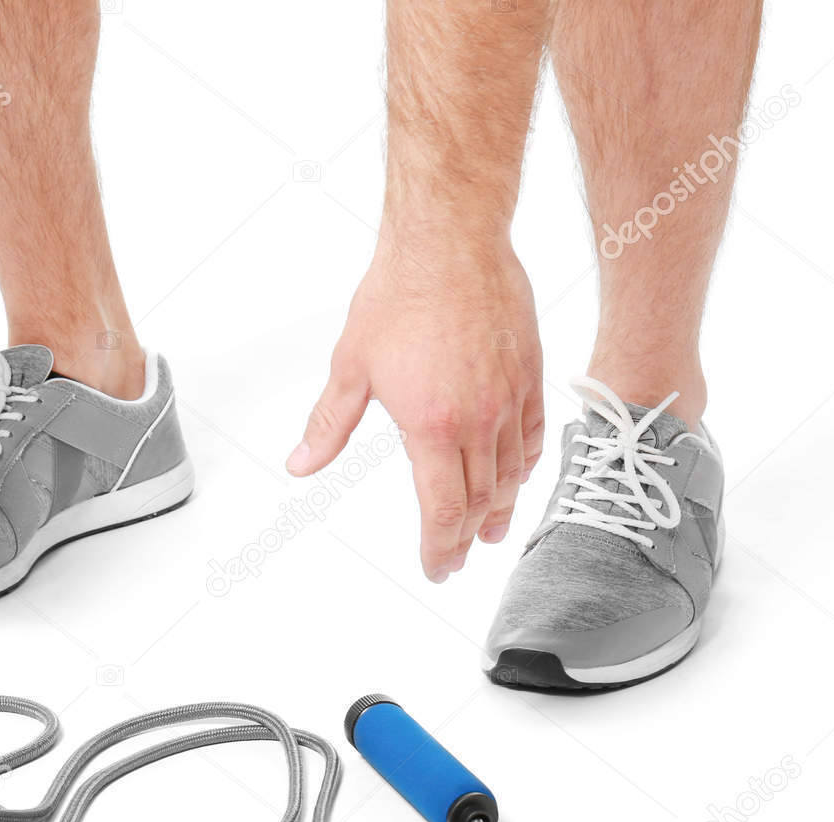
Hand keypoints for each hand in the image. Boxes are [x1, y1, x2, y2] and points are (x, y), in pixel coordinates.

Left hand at [291, 237, 543, 581]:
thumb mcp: (351, 367)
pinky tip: (516, 481)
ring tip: (489, 533)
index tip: (436, 569)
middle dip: (465, 539)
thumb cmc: (398, 296)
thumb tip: (300, 465)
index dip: (439, 548)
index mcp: (431, 427)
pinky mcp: (530, 375)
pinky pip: (532, 436)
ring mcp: (509, 399)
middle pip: (477, 502)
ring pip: (510, 475)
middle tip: (456, 560)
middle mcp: (477, 421)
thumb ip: (328, 426)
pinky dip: (524, 467)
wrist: (450, 241)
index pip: (441, 511)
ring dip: (499, 510)